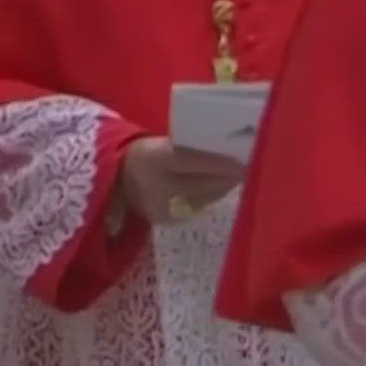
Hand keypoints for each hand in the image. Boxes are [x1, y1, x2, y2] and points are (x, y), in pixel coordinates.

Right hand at [115, 136, 245, 224]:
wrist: (116, 177)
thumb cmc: (146, 153)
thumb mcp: (161, 144)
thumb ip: (190, 149)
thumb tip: (228, 151)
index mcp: (150, 158)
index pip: (190, 160)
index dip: (219, 163)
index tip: (244, 161)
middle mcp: (152, 185)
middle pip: (200, 182)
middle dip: (227, 176)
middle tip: (249, 167)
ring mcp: (158, 207)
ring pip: (203, 197)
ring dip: (222, 187)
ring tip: (238, 176)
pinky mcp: (164, 220)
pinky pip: (196, 207)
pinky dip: (211, 196)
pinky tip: (221, 187)